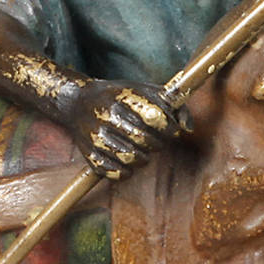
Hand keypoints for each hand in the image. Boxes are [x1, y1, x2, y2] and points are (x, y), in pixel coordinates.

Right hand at [65, 80, 187, 179]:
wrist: (76, 103)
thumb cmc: (119, 97)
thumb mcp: (145, 90)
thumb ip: (173, 106)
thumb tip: (187, 129)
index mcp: (124, 97)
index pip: (156, 117)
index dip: (169, 127)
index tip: (169, 128)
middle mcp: (108, 116)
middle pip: (145, 141)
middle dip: (157, 144)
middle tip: (155, 140)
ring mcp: (96, 137)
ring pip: (132, 159)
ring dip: (143, 158)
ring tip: (141, 150)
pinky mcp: (90, 155)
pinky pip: (116, 173)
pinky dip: (127, 171)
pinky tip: (127, 161)